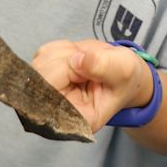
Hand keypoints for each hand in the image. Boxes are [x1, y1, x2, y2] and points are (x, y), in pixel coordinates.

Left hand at [31, 39, 151, 132]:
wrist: (124, 72)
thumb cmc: (126, 77)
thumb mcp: (124, 70)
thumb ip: (103, 66)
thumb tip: (77, 60)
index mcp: (78, 119)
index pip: (50, 94)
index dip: (65, 72)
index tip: (83, 66)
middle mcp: (58, 110)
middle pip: (41, 76)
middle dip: (66, 59)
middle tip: (88, 60)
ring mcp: (50, 91)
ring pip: (40, 62)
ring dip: (65, 51)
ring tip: (86, 59)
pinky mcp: (47, 74)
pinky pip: (44, 53)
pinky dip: (62, 47)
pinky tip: (78, 55)